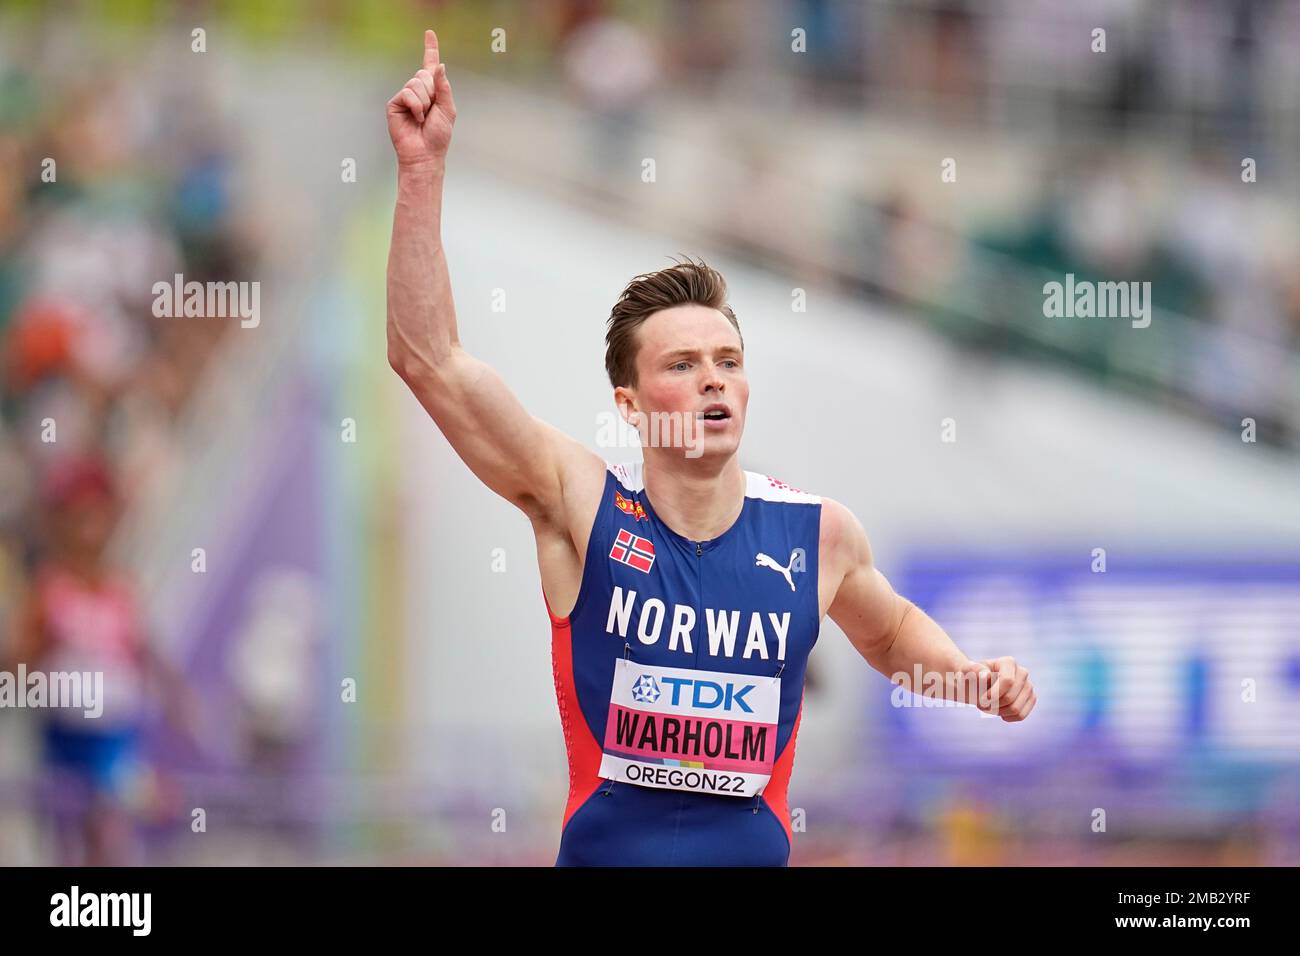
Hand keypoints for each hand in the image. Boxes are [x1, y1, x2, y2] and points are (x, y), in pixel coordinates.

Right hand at [387, 29, 456, 168]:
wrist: (425, 154)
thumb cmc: (438, 136)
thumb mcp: (448, 109)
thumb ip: (444, 87)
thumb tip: (439, 65)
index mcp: (432, 91)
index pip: (430, 65)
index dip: (430, 49)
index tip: (429, 33)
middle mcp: (417, 90)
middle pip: (424, 74)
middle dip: (432, 93)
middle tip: (430, 111)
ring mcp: (405, 96)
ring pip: (416, 83)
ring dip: (424, 102)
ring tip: (422, 117)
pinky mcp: (395, 103)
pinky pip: (407, 93)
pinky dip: (415, 106)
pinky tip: (415, 118)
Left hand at [960, 656, 1035, 720]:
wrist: (977, 685)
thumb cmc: (972, 677)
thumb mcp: (967, 671)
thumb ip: (974, 671)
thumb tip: (986, 676)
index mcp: (1008, 662)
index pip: (1008, 681)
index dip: (994, 693)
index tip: (982, 698)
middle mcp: (1022, 673)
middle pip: (1010, 697)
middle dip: (993, 704)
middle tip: (981, 703)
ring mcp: (1029, 686)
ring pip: (1016, 709)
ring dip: (998, 712)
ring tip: (989, 707)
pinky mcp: (1031, 699)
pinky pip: (1021, 715)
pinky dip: (1007, 717)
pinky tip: (999, 711)